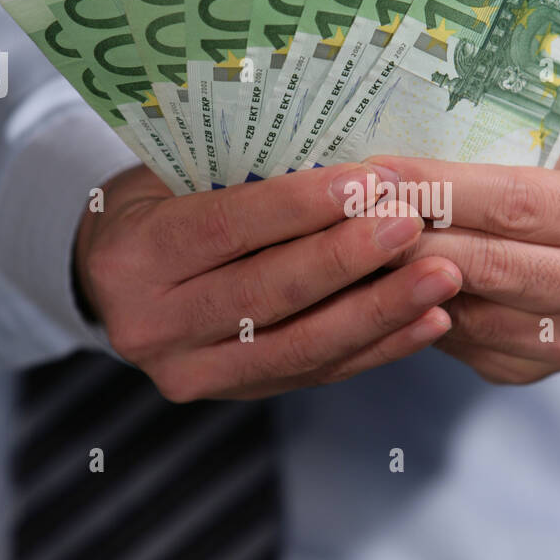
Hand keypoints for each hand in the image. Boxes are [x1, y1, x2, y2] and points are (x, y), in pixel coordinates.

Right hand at [75, 162, 461, 401]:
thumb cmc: (163, 202)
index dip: (300, 206)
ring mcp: (192, 371)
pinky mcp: (237, 393)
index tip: (368, 181)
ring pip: (300, 346)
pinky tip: (429, 321)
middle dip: (348, 259)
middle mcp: (151, 325)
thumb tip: (354, 167)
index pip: (226, 228)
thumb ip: (246, 176)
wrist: (119, 274)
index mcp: (131, 257)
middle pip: (267, 294)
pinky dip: (380, 347)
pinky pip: (319, 372)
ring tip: (440, 277)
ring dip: (380, 311)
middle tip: (412, 226)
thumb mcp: (180, 174)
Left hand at [369, 147, 559, 384]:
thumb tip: (388, 169)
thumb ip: (487, 169)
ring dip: (400, 281)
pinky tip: (381, 288)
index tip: (376, 173)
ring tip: (351, 251)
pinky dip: (414, 313)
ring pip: (467, 311)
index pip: (511, 203)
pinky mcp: (534, 371)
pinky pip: (460, 341)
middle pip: (486, 263)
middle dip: (408, 238)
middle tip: (348, 215)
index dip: (437, 188)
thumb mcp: (554, 162)